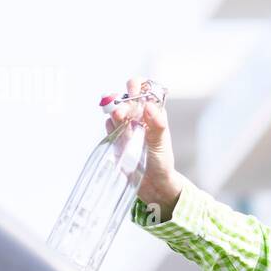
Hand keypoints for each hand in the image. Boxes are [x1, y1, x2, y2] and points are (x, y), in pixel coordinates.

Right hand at [105, 75, 180, 212]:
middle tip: (121, 112)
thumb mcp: (161, 144)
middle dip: (121, 101)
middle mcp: (139, 117)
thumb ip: (157, 125)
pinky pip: (109, 126)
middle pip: (125, 98)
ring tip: (119, 121)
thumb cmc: (161, 162)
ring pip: (115, 111)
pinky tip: (115, 134)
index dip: (137, 86)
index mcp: (153, 113)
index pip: (144, 89)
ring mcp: (126, 127)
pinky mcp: (116, 138)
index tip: (133, 90)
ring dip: (114, 113)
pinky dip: (110, 127)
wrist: (152, 184)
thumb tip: (150, 106)